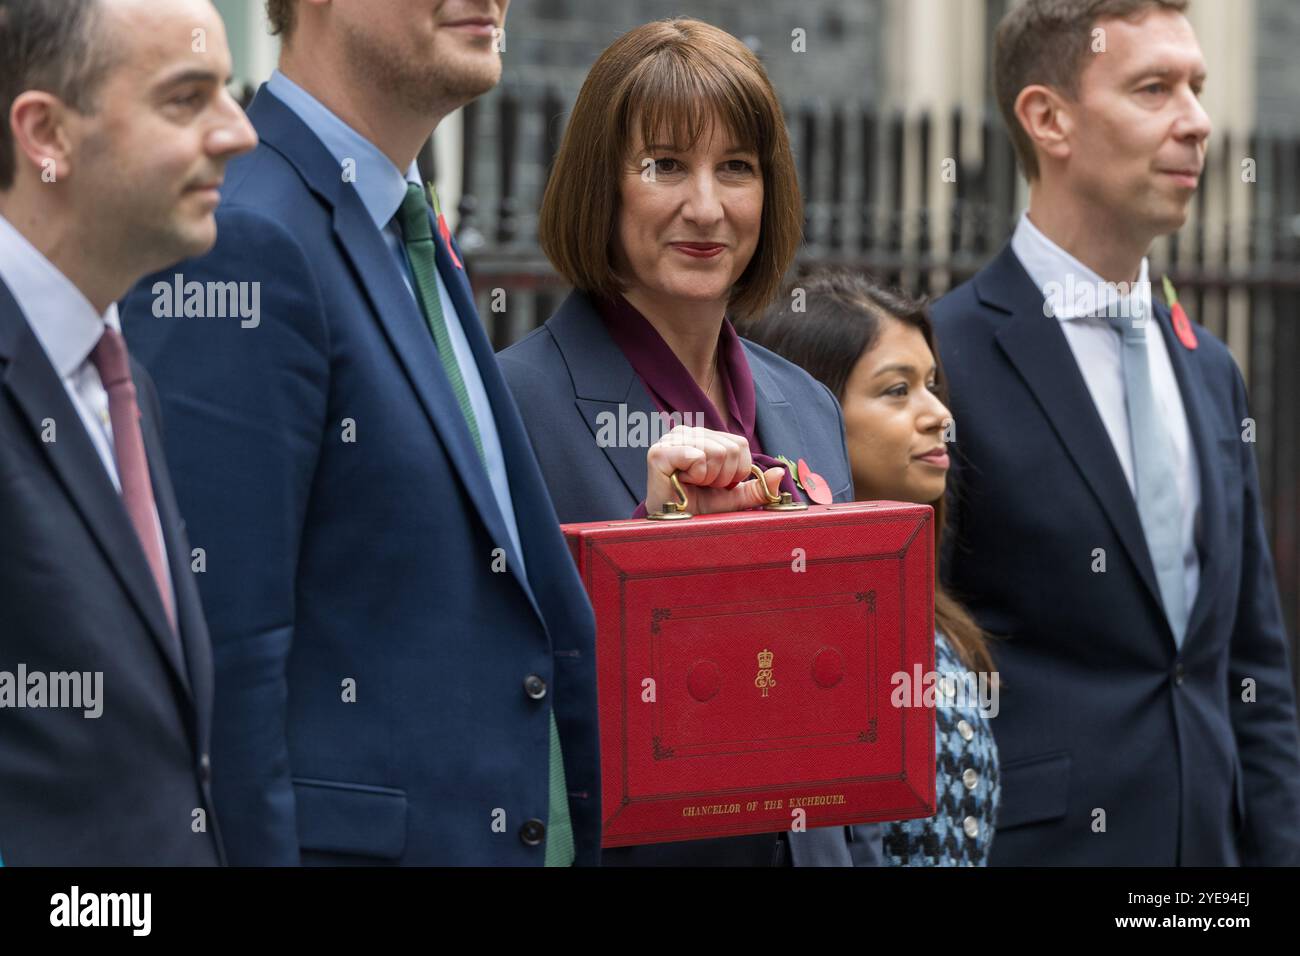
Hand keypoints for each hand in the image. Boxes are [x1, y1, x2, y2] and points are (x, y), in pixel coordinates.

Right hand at [644, 425, 784, 516]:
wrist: (672, 523)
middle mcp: (689, 431)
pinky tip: (682, 481)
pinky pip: (697, 457)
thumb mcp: (734, 497)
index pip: (740, 444)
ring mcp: (672, 439)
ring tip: (692, 484)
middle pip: (731, 449)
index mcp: (705, 436)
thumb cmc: (699, 506)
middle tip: (702, 485)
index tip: (716, 483)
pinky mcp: (660, 452)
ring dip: (709, 478)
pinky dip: (696, 475)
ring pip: (717, 453)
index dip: (736, 471)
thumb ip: (757, 487)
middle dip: (723, 477)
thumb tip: (780, 473)